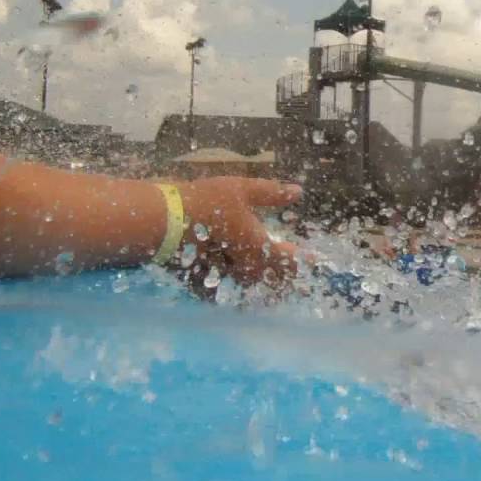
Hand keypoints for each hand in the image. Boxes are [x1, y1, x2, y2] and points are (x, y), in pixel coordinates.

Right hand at [174, 177, 303, 296]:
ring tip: (267, 278)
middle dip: (284, 276)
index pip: (289, 259)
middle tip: (295, 274)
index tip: (315, 260)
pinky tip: (227, 284)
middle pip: (270, 278)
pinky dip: (229, 288)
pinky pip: (220, 289)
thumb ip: (271, 193)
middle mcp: (244, 266)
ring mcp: (223, 276)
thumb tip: (298, 192)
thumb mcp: (242, 191)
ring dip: (260, 283)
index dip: (304, 260)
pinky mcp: (200, 279)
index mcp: (259, 246)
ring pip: (247, 285)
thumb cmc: (207, 202)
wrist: (164, 223)